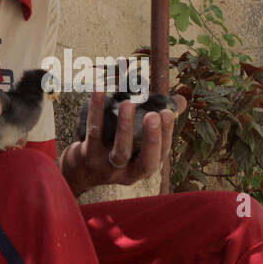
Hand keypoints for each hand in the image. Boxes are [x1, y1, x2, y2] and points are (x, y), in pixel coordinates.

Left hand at [60, 90, 186, 194]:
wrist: (80, 170)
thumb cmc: (116, 148)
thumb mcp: (138, 141)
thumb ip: (159, 121)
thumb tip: (182, 101)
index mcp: (143, 169)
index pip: (160, 155)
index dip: (165, 135)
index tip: (168, 113)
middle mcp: (128, 173)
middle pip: (145, 162)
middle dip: (151, 138)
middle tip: (154, 115)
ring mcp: (106, 167)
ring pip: (120, 151)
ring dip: (125, 127)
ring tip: (129, 103)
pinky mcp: (87, 156)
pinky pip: (94, 132)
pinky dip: (96, 110)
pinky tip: (100, 90)